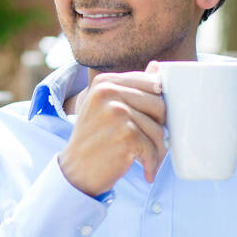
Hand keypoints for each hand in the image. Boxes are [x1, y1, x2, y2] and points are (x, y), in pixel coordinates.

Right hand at [58, 60, 167, 196]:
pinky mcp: (126, 134)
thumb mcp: (105, 106)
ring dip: (158, 149)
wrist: (76, 171)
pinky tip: (146, 171)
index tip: (153, 121)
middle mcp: (109, 93)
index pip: (151, 82)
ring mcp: (117, 113)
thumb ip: (130, 87)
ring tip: (148, 159)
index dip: (159, 104)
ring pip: (159, 128)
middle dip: (161, 127)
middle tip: (152, 142)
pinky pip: (154, 147)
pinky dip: (153, 163)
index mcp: (105, 82)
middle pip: (160, 104)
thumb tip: (157, 66)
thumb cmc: (94, 139)